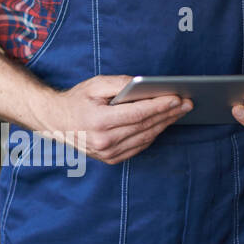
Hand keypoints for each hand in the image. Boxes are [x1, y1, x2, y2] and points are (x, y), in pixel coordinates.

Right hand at [32, 75, 192, 165]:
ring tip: (179, 112)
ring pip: (145, 138)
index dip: (159, 106)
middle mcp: (104, 140)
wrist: (56, 121)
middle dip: (168, 114)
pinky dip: (153, 135)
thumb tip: (144, 84)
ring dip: (164, 125)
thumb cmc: (77, 100)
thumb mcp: (94, 85)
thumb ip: (120, 84)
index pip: (137, 114)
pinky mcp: (111, 159)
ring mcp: (108, 153)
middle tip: (186, 103)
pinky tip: (162, 124)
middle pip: (145, 126)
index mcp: (98, 120)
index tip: (177, 97)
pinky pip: (139, 146)